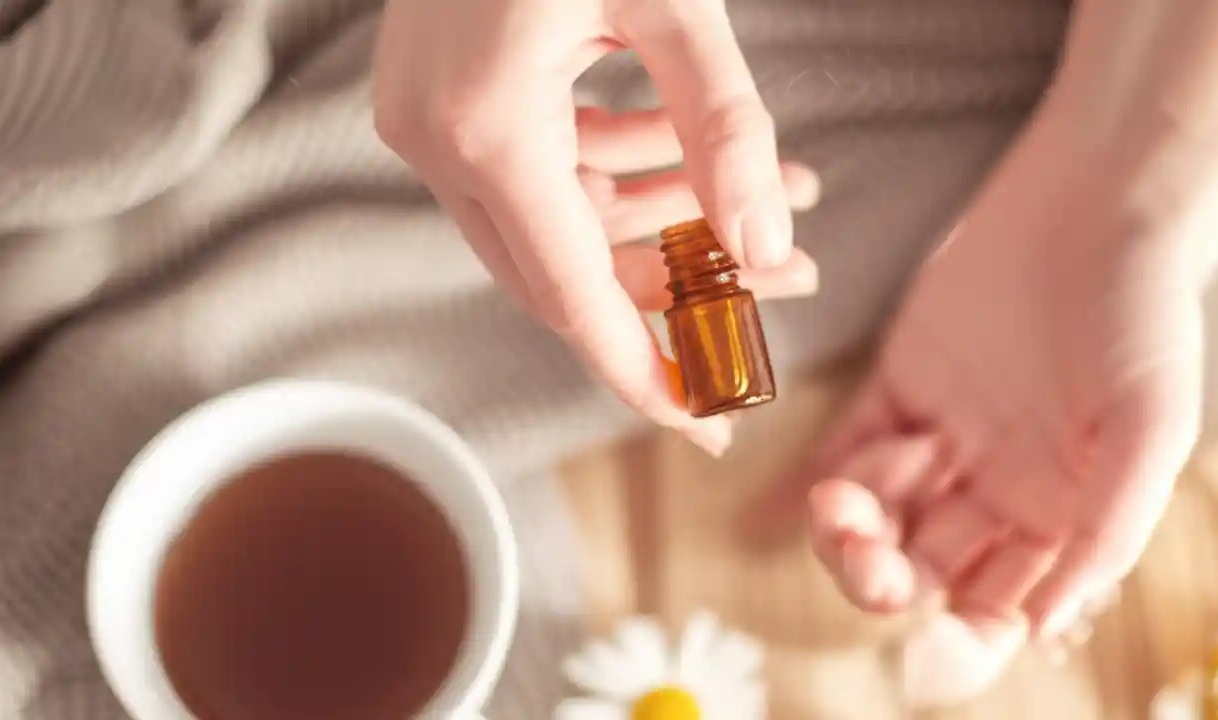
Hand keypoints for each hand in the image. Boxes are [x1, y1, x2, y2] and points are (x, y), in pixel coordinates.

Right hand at [373, 0, 810, 453]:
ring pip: (561, 220)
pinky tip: (700, 157)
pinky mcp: (449, 96)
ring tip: (784, 209)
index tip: (702, 424)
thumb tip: (770, 244)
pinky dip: (623, 169)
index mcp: (484, 126)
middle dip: (680, 288)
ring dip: (667, 222)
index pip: (571, 293)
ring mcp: (433, 119)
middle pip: (569, 267)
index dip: (639, 369)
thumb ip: (726, 123)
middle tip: (780, 297)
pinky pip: (542, 168)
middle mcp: (439, 139)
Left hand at [754, 111, 1203, 704]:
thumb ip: (1108, 526)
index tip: (918, 654)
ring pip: (876, 516)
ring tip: (843, 503)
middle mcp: (997, 488)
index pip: (995, 611)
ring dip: (848, 529)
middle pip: (919, 570)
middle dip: (882, 578)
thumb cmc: (1141, 310)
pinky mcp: (900, 384)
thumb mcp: (1150, 425)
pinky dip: (828, 473)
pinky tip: (814, 485)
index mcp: (1058, 515)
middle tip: (867, 555)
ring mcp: (945, 437)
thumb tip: (1046, 630)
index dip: (956, 646)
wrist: (1097, 200)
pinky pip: (850, 446)